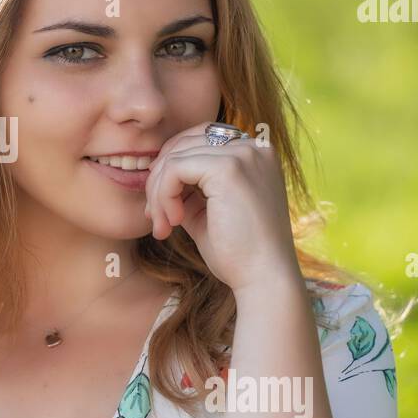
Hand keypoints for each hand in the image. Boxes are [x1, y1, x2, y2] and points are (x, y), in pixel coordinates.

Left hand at [143, 122, 300, 293]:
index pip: (199, 139)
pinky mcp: (228, 168)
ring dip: (158, 193)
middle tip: (154, 218)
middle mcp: (254, 146)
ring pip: (175, 157)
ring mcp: (243, 154)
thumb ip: (188, 187)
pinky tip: (172, 222)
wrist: (264, 278)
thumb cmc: (238, 252)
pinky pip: (175, 170)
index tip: (161, 206)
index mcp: (255, 153)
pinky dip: (163, 196)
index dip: (171, 168)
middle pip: (184, 143)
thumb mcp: (208, 210)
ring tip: (164, 225)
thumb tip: (154, 173)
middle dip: (159, 180)